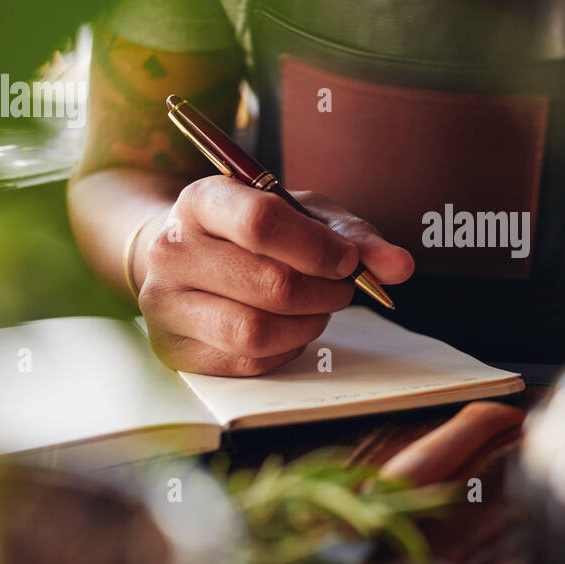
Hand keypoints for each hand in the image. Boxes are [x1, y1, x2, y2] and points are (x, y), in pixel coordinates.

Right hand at [137, 177, 413, 374]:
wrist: (187, 256)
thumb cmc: (252, 232)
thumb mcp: (302, 215)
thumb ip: (353, 236)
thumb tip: (399, 267)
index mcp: (202, 201)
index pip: (262, 222)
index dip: (318, 247)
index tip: (347, 260)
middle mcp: (171, 250)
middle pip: (270, 284)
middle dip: (325, 291)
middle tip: (341, 287)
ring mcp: (165, 304)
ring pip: (256, 331)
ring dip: (307, 325)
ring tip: (317, 308)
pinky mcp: (174, 349)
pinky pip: (246, 363)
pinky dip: (284, 349)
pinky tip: (287, 329)